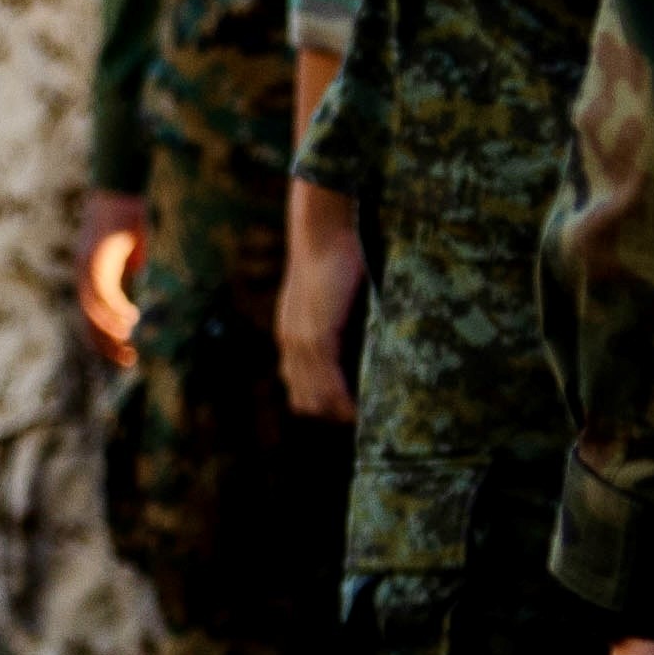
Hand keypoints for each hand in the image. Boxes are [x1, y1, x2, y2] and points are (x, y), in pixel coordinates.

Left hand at [77, 191, 146, 366]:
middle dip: (107, 342)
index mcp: (93, 275)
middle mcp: (84, 273)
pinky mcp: (94, 258)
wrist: (119, 188)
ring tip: (128, 344)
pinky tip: (131, 319)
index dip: (107, 337)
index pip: (94, 315)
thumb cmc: (131, 216)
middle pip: (89, 319)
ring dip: (110, 329)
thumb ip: (140, 271)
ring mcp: (86, 265)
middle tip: (128, 360)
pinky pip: (101, 291)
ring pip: (92, 309)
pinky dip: (114, 308)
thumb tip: (153, 290)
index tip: (127, 352)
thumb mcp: (138, 252)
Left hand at [278, 177, 362, 421]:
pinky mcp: (315, 335)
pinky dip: (341, 399)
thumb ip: (339, 316)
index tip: (347, 415)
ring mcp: (300, 341)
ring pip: (313, 394)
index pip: (298, 385)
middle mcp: (290, 341)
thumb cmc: (335, 254)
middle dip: (330, 414)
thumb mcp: (332, 292)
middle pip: (303, 398)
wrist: (321, 231)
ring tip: (364, 422)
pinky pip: (326, 380)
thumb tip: (362, 329)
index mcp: (291, 333)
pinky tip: (358, 411)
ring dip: (337, 412)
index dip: (321, 403)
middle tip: (361, 423)